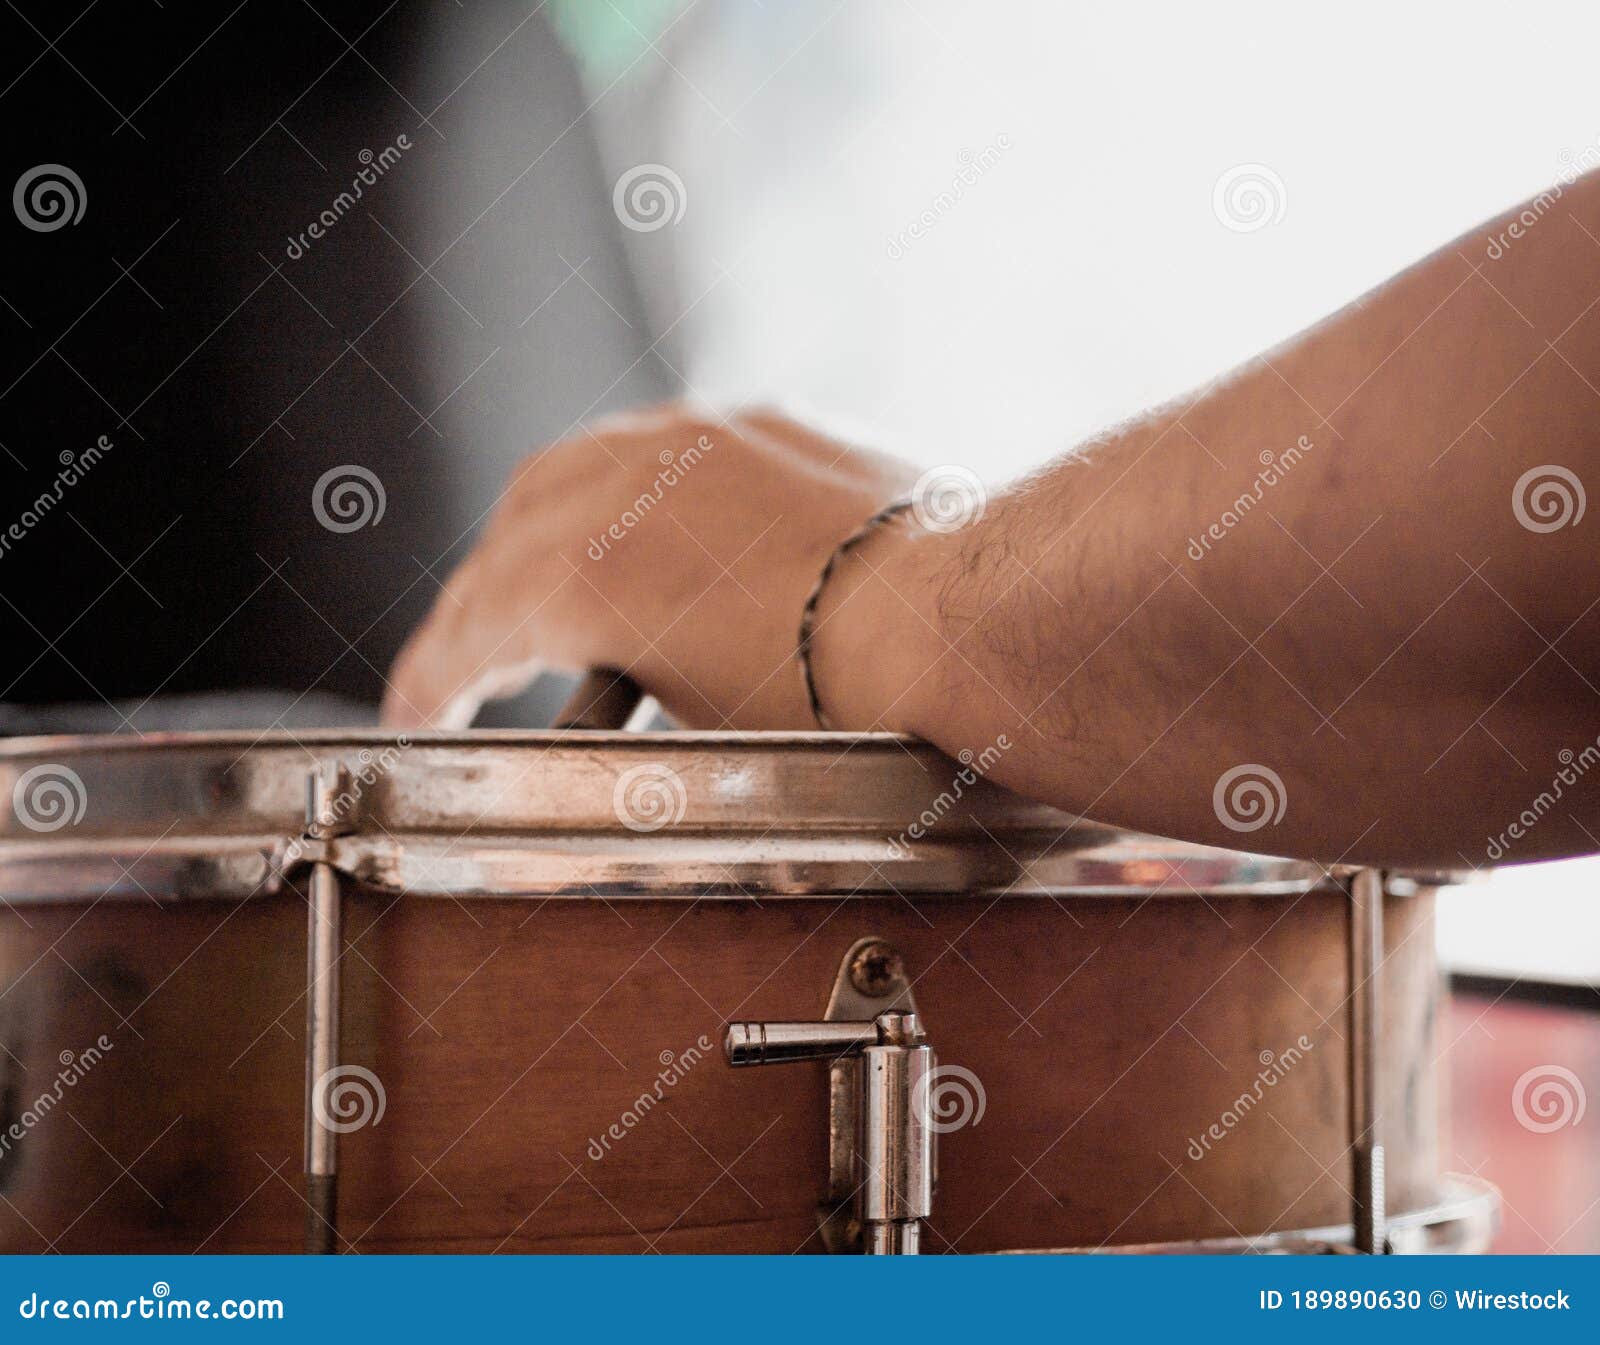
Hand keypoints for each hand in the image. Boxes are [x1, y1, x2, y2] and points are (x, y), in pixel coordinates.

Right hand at [380, 406, 938, 730]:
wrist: (959, 624)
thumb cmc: (851, 698)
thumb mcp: (700, 726)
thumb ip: (621, 686)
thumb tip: (618, 686)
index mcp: (585, 568)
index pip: (471, 625)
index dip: (433, 680)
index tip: (419, 712)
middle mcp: (626, 479)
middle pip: (510, 528)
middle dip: (487, 596)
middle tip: (483, 656)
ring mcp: (695, 435)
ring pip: (578, 465)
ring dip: (550, 526)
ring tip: (556, 585)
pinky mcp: (761, 421)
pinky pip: (664, 446)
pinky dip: (637, 492)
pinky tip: (656, 530)